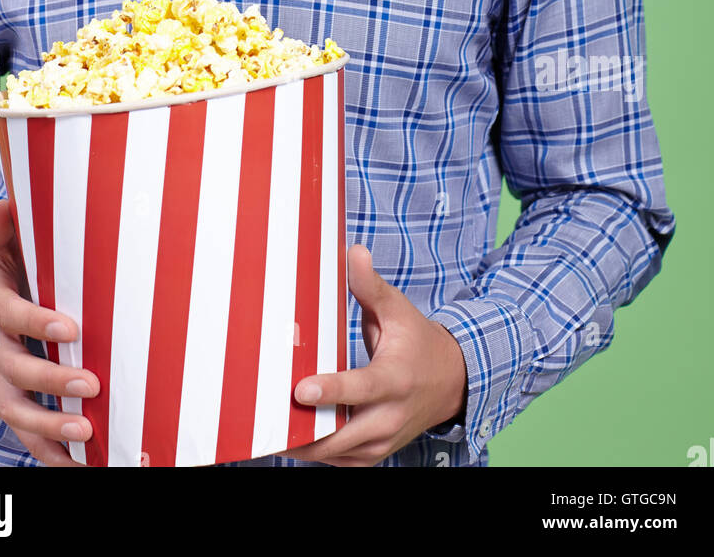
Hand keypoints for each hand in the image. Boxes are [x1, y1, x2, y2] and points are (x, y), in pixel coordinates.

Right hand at [0, 198, 99, 466]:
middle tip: (91, 384)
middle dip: (53, 380)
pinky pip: (24, 437)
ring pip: (17, 412)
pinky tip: (81, 464)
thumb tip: (10, 201)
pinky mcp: (6, 404)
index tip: (70, 328)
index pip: (12, 316)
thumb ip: (0, 226)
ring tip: (88, 433)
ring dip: (51, 426)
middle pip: (17, 371)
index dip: (38, 323)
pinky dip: (49, 453)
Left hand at [282, 243, 466, 466]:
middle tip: (264, 419)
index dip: (330, 391)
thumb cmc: (416, 341)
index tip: (300, 389)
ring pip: (336, 454)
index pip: (360, 388)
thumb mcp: (397, 309)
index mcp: (395, 379)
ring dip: (303, 445)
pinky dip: (315, 453)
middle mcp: (390, 416)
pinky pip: (340, 461)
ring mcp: (383, 440)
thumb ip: (370, 285)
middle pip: (342, 434)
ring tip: (266, 431)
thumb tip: (352, 251)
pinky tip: (289, 439)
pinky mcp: (375, 453)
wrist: (449, 382)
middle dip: (303, 431)